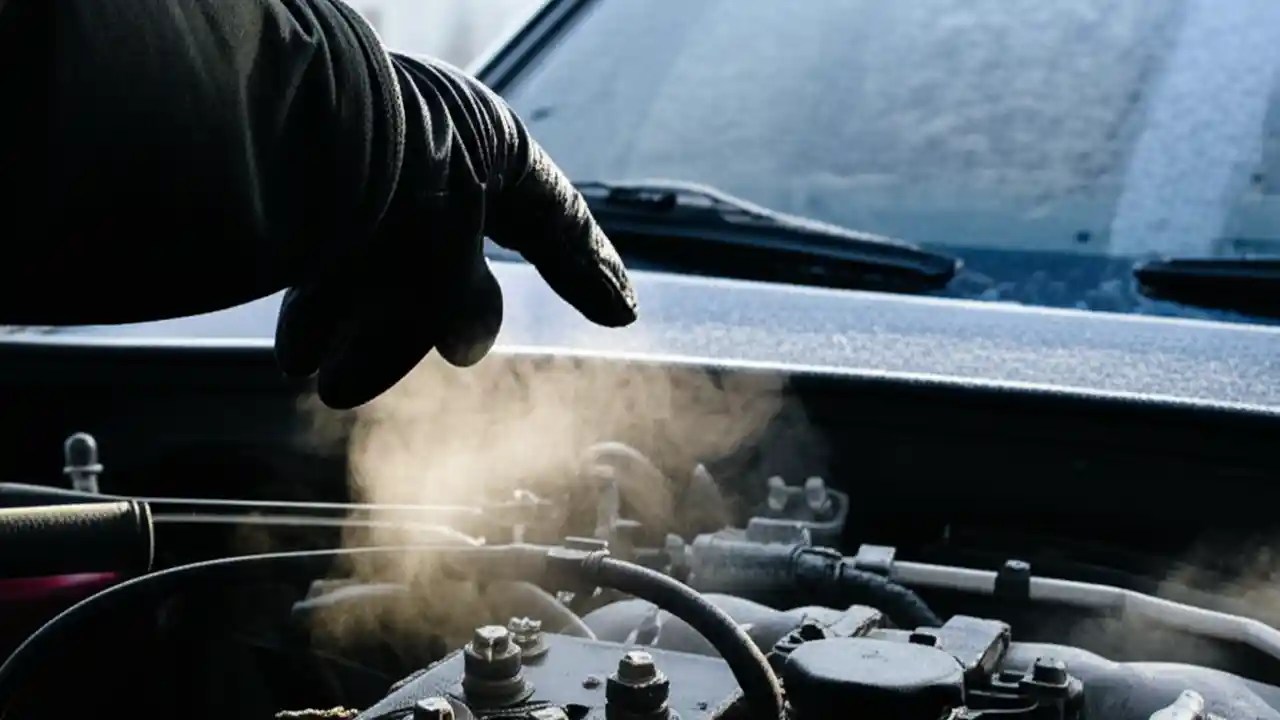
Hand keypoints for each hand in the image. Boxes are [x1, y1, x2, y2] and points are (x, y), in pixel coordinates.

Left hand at [273, 56, 636, 409]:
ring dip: (369, 335)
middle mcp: (433, 154)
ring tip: (336, 386)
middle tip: (446, 358)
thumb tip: (465, 346)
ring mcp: (370, 175)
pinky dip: (322, 314)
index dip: (588, 270)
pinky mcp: (305, 195)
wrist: (283, 130)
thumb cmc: (389, 170)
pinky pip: (326, 266)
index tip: (619, 316)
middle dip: (437, 322)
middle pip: (457, 262)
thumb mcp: (455, 245)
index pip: (555, 221)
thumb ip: (465, 299)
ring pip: (384, 273)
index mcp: (491, 145)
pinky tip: (301, 354)